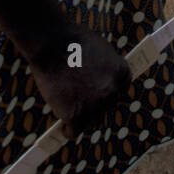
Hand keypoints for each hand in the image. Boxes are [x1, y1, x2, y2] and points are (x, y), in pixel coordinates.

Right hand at [26, 24, 131, 139]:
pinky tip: (63, 125)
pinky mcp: (76, 117)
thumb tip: (102, 86)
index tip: (98, 93)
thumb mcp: (99, 51)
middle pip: (106, 106)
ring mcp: (95, 106)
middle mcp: (112, 91)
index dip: (108, 90)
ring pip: (90, 120)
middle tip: (78, 96)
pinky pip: (73, 132)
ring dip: (81, 116)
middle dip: (94, 103)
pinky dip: (67, 129)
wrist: (53, 44)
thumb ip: (105, 70)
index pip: (121, 90)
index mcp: (121, 72)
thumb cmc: (72, 42)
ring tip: (67, 104)